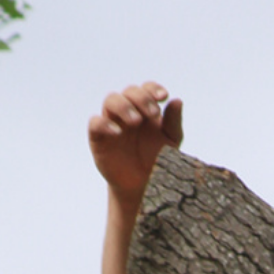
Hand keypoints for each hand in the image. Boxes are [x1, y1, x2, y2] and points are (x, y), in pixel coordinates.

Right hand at [88, 81, 182, 200]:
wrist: (144, 185)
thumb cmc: (158, 159)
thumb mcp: (170, 141)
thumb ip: (173, 122)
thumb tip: (177, 101)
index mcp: (145, 109)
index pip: (146, 89)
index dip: (153, 89)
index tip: (163, 96)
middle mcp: (127, 111)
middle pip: (129, 91)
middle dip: (141, 98)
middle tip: (153, 114)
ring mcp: (112, 122)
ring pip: (111, 100)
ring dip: (124, 106)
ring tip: (136, 121)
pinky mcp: (98, 137)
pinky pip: (95, 123)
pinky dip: (104, 123)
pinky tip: (118, 132)